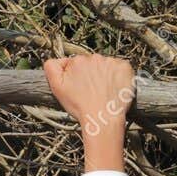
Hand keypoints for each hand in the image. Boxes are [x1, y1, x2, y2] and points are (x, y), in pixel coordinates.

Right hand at [43, 53, 133, 170]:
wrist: (102, 118)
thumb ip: (51, 68)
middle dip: (89, 74)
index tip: (78, 87)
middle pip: (90, 63)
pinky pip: (119, 67)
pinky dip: (117, 75)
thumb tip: (56, 59)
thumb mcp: (56, 88)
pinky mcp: (125, 67)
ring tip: (102, 91)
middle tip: (90, 91)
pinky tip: (113, 87)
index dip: (75, 76)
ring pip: (105, 65)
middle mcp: (94, 57)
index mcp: (77, 60)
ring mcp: (111, 62)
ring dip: (103, 74)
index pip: (75, 63)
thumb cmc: (80, 106)